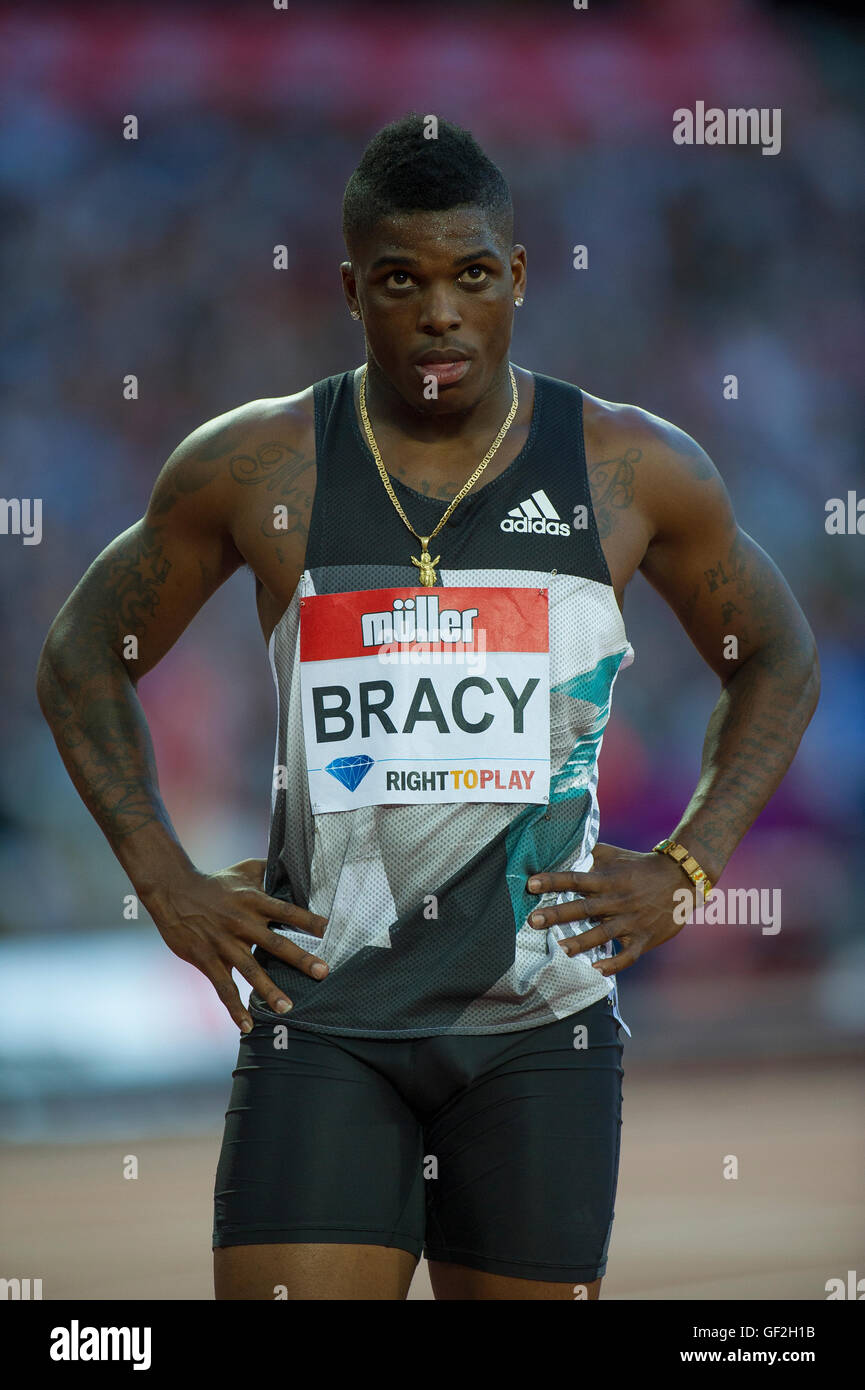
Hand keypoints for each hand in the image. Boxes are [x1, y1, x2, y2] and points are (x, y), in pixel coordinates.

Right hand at [141, 857, 328, 1031]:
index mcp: (254, 901)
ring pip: (250, 970)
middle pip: (275, 943)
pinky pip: (223, 987)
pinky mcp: (206, 959)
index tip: (329, 930)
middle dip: (300, 959)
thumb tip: (293, 862)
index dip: (308, 920)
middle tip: (323, 973)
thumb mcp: (244, 870)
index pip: (286, 911)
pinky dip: (234, 1008)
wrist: (174, 891)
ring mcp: (224, 943)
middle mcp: (242, 923)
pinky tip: (246, 1025)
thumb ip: (269, 869)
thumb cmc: (215, 882)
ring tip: (288, 1008)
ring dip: (269, 990)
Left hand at [525, 841, 687, 975]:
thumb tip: (562, 847)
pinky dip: (614, 964)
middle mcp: (617, 900)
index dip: (553, 881)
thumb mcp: (613, 853)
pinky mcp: (644, 938)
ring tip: (561, 948)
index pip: (575, 879)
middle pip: (584, 908)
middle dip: (558, 914)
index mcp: (607, 879)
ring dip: (581, 942)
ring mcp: (631, 920)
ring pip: (604, 933)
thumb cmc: (639, 865)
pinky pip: (628, 955)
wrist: (680, 878)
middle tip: (533, 920)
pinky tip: (597, 969)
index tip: (531, 884)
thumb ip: (588, 853)